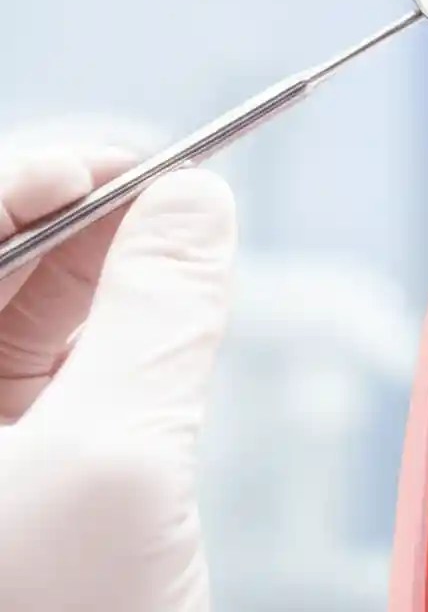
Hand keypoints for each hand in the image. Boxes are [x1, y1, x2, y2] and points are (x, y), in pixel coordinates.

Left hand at [0, 146, 236, 610]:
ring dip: (109, 262)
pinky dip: (121, 321)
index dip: (32, 181)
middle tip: (179, 194)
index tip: (135, 165)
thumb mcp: (119, 462)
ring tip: (184, 240)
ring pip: (29, 305)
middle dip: (82, 214)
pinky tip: (168, 302)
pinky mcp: (25, 462)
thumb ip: (163, 315)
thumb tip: (201, 202)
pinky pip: (64, 359)